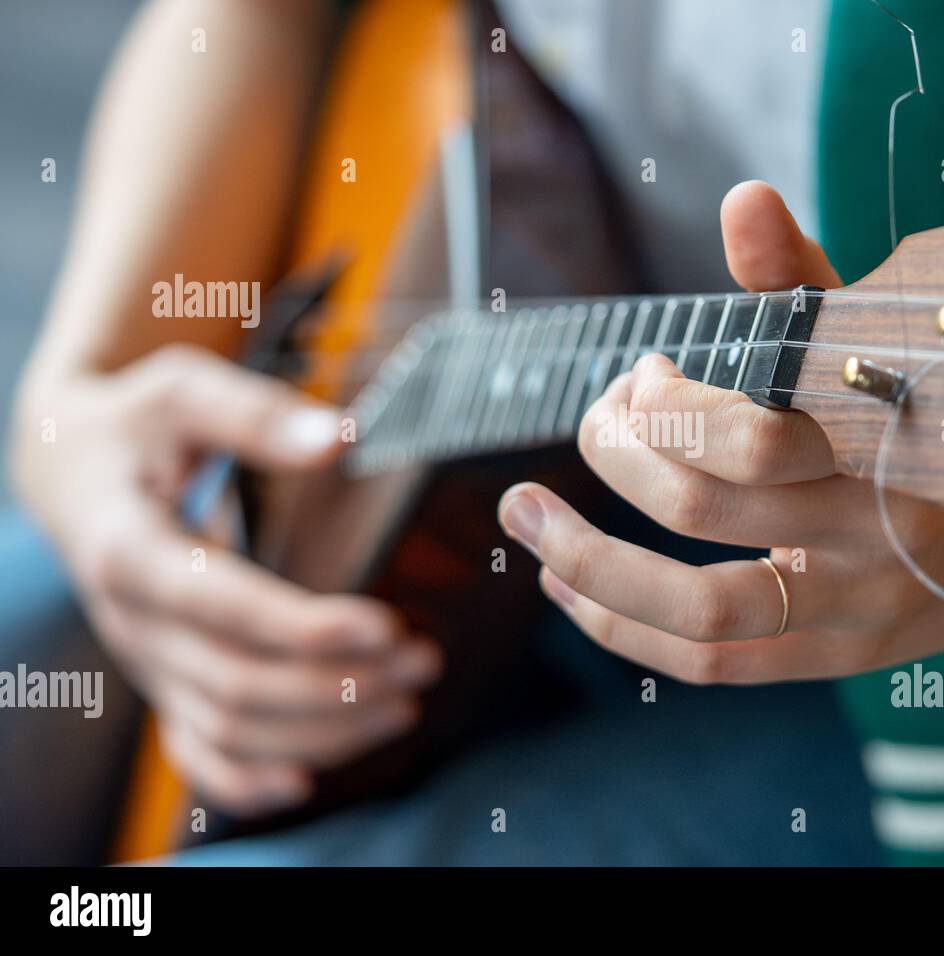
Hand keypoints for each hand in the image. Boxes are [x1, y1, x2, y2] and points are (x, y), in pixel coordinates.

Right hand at [12, 345, 441, 813]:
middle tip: (423, 661)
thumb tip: (335, 439)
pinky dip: (247, 780)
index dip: (304, 627)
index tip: (385, 625)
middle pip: (235, 683)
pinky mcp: (162, 679)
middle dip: (338, 685)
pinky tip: (310, 780)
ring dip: (321, 730)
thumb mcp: (180, 392)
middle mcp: (134, 621)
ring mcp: (146, 661)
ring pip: (227, 728)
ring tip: (406, 703)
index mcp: (129, 549)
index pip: (221, 608)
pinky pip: (195, 754)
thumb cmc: (134, 425)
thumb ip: (253, 414)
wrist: (69, 470)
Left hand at [498, 182, 943, 682]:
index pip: (747, 436)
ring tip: (526, 519)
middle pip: (705, 508)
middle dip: (618, 452)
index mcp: (890, 441)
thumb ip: (802, 280)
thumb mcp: (884, 344)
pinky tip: (565, 587)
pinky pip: (712, 665)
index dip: (663, 402)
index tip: (647, 369)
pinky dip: (623, 628)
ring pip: (698, 613)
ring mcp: (858, 612)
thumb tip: (739, 199)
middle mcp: (876, 535)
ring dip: (588, 566)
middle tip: (596, 418)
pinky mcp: (837, 659)